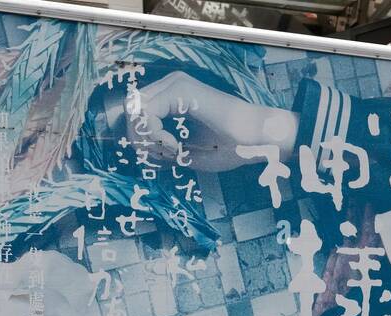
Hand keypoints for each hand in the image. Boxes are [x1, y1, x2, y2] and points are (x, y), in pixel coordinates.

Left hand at [120, 71, 297, 172]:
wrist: (259, 139)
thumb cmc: (231, 146)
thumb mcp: (187, 152)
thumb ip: (161, 149)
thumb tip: (139, 150)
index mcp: (172, 97)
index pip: (136, 114)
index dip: (141, 140)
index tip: (165, 156)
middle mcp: (172, 85)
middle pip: (131, 111)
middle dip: (139, 139)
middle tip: (163, 156)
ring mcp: (176, 84)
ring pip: (134, 110)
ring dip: (146, 138)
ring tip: (171, 151)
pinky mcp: (181, 89)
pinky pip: (146, 112)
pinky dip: (153, 134)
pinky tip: (172, 145)